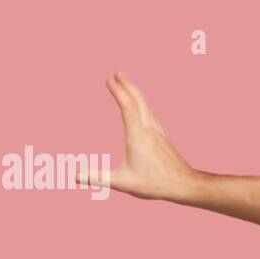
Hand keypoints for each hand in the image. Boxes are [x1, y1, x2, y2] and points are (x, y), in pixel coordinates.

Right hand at [79, 72, 198, 200]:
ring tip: (128, 84)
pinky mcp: (163, 138)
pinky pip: (152, 114)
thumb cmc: (155, 184)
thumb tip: (75, 176)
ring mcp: (158, 133)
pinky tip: (143, 107)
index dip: (118, 91)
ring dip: (136, 92)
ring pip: (147, 106)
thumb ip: (98, 177)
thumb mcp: (123, 182)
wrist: (184, 185)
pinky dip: (144, 104)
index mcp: (138, 136)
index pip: (127, 106)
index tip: (109, 80)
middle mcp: (149, 130)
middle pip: (139, 100)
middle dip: (128, 85)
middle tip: (118, 74)